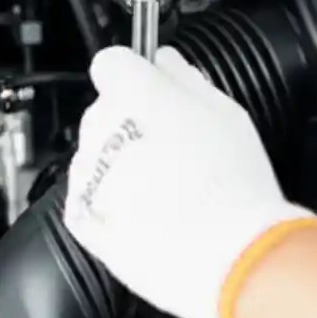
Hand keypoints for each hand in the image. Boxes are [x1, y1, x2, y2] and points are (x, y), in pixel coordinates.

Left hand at [64, 47, 313, 317]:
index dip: (132, 74)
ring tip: (166, 188)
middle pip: (104, 110)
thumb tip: (167, 61)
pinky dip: (106, 202)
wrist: (227, 256)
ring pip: (95, 154)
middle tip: (172, 146)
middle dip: (130, 122)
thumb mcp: (227, 113)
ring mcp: (89, 174)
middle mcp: (101, 127)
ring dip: (118, 163)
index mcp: (134, 93)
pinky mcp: (84, 215)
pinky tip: (145, 211)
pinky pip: (86, 196)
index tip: (149, 88)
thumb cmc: (232, 185)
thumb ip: (187, 78)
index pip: (112, 62)